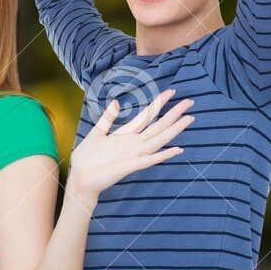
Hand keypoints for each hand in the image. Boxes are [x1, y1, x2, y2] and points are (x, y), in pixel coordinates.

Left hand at [67, 89, 192, 202]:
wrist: (81, 178)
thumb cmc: (87, 158)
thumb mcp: (97, 133)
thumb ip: (108, 118)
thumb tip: (116, 101)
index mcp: (126, 134)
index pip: (147, 116)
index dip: (159, 103)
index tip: (171, 91)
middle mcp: (134, 144)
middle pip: (158, 126)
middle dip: (173, 113)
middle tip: (189, 101)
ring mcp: (134, 155)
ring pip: (158, 140)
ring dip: (173, 130)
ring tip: (188, 119)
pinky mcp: (130, 166)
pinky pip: (149, 160)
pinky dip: (163, 155)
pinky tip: (177, 149)